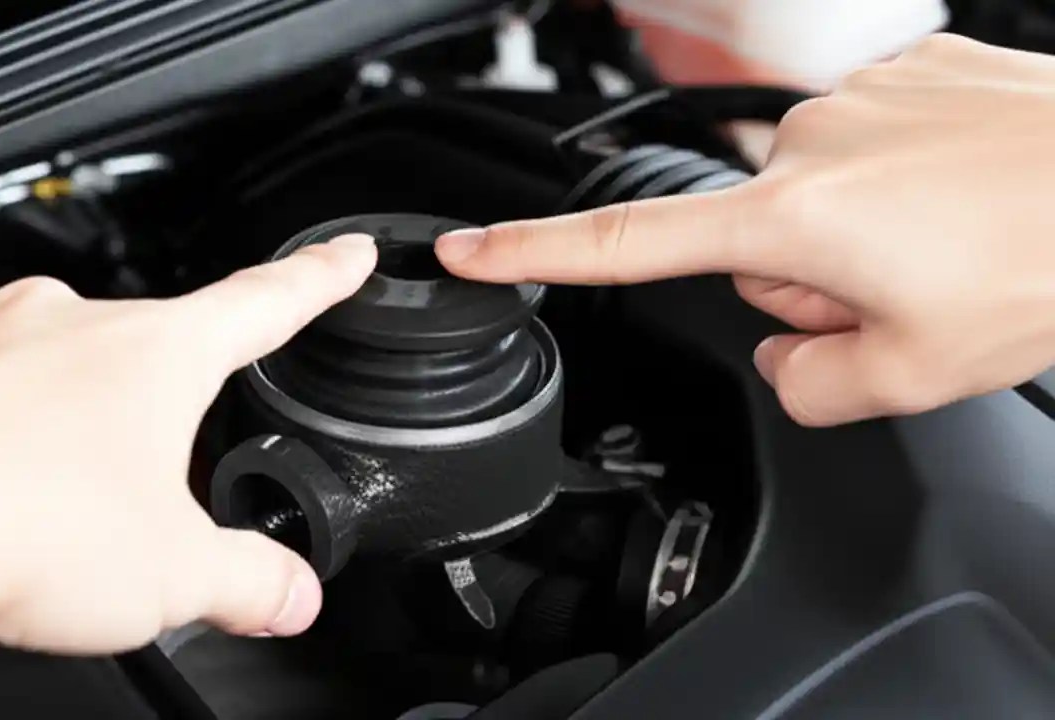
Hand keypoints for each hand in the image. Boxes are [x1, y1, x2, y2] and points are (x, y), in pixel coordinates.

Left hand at [0, 234, 375, 662]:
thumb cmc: (15, 532)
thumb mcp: (172, 577)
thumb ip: (248, 582)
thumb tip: (289, 596)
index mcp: (155, 356)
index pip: (265, 303)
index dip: (316, 280)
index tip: (343, 255)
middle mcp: (66, 321)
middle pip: (131, 358)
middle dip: (132, 417)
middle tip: (112, 497)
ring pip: (31, 364)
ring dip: (38, 418)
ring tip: (20, 502)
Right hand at [435, 33, 1054, 426]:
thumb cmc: (1044, 266)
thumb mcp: (914, 377)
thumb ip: (806, 386)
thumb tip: (782, 355)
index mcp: (792, 221)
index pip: (627, 244)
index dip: (534, 253)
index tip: (464, 249)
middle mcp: (807, 146)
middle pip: (753, 244)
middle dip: (808, 280)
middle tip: (902, 296)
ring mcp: (856, 97)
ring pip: (814, 193)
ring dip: (859, 232)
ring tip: (948, 242)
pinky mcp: (906, 67)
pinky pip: (866, 141)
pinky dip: (902, 178)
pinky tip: (966, 190)